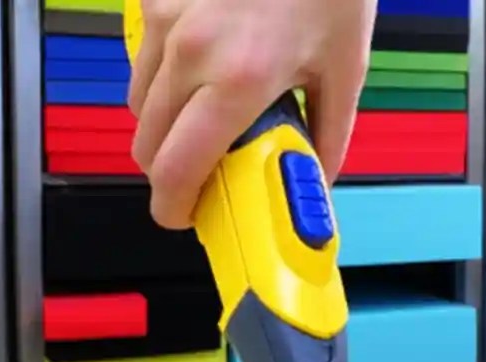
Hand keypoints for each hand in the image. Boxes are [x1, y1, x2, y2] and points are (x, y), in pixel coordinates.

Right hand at [127, 0, 375, 228]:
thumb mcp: (345, 65)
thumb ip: (329, 134)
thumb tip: (317, 178)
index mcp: (240, 80)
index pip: (177, 167)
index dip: (172, 205)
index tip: (182, 216)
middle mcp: (191, 52)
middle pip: (147, 143)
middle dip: (169, 170)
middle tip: (202, 176)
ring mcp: (166, 20)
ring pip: (140, 103)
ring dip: (166, 124)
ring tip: (210, 116)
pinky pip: (145, 59)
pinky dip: (166, 78)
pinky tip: (206, 67)